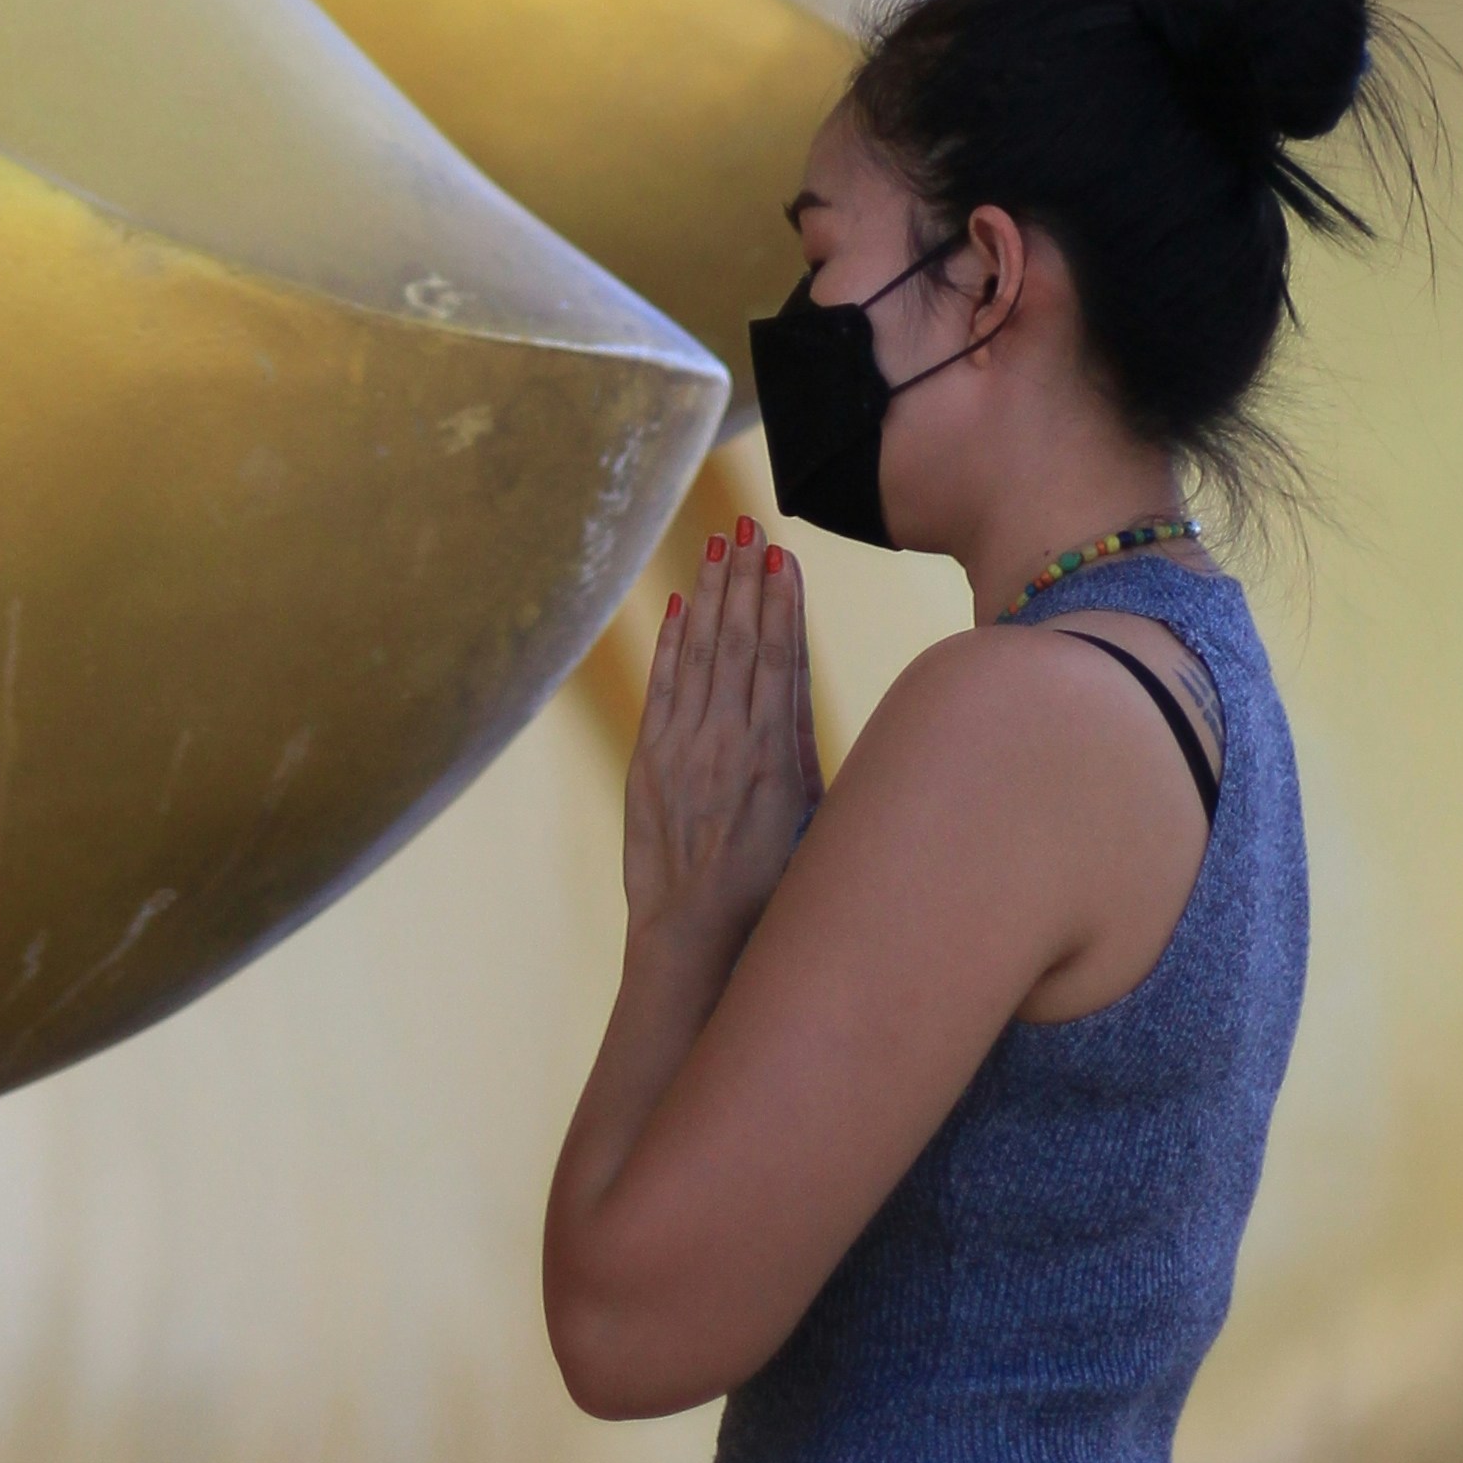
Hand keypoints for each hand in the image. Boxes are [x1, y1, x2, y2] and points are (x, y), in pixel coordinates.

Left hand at [621, 521, 813, 965]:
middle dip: (745, 579)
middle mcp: (729, 742)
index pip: (779, 658)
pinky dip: (671, 644)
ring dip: (711, 595)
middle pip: (738, 641)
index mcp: (777, 755)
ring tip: (718, 546)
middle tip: (748, 524)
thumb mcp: (812, 819)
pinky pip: (663, 688)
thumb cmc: (773, 890)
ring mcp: (685, 749)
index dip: (780, 603)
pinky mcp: (650, 763)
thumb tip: (796, 688)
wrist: (701, 937)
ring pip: (700, 654)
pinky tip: (681, 606)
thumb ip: (802, 750)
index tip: (783, 556)